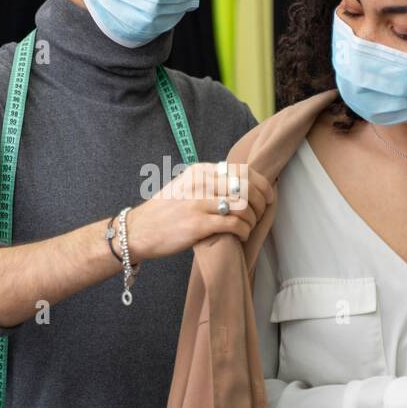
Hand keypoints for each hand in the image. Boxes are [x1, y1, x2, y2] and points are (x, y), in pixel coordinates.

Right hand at [125, 161, 273, 261]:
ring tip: (249, 227)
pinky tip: (241, 236)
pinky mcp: (199, 224)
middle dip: (261, 202)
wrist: (138, 231)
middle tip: (260, 215)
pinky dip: (244, 231)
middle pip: (246, 187)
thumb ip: (208, 182)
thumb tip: (237, 185)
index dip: (261, 184)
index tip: (267, 196)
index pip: (242, 170)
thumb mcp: (184, 186)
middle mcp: (201, 183)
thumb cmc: (163, 212)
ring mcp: (199, 203)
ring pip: (243, 206)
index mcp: (200, 172)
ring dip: (252, 219)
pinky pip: (234, 224)